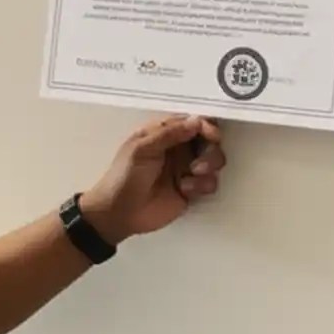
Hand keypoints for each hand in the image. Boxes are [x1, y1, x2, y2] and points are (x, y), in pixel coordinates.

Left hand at [79, 115, 225, 244]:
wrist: (120, 212)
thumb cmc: (124, 177)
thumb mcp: (142, 149)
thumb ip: (169, 133)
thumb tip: (196, 121)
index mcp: (163, 134)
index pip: (192, 122)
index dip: (205, 126)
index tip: (211, 135)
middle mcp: (177, 149)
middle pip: (208, 141)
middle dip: (211, 149)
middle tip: (199, 162)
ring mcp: (184, 169)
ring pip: (213, 161)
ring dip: (208, 166)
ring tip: (193, 174)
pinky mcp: (190, 190)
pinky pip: (209, 182)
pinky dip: (202, 185)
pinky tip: (185, 189)